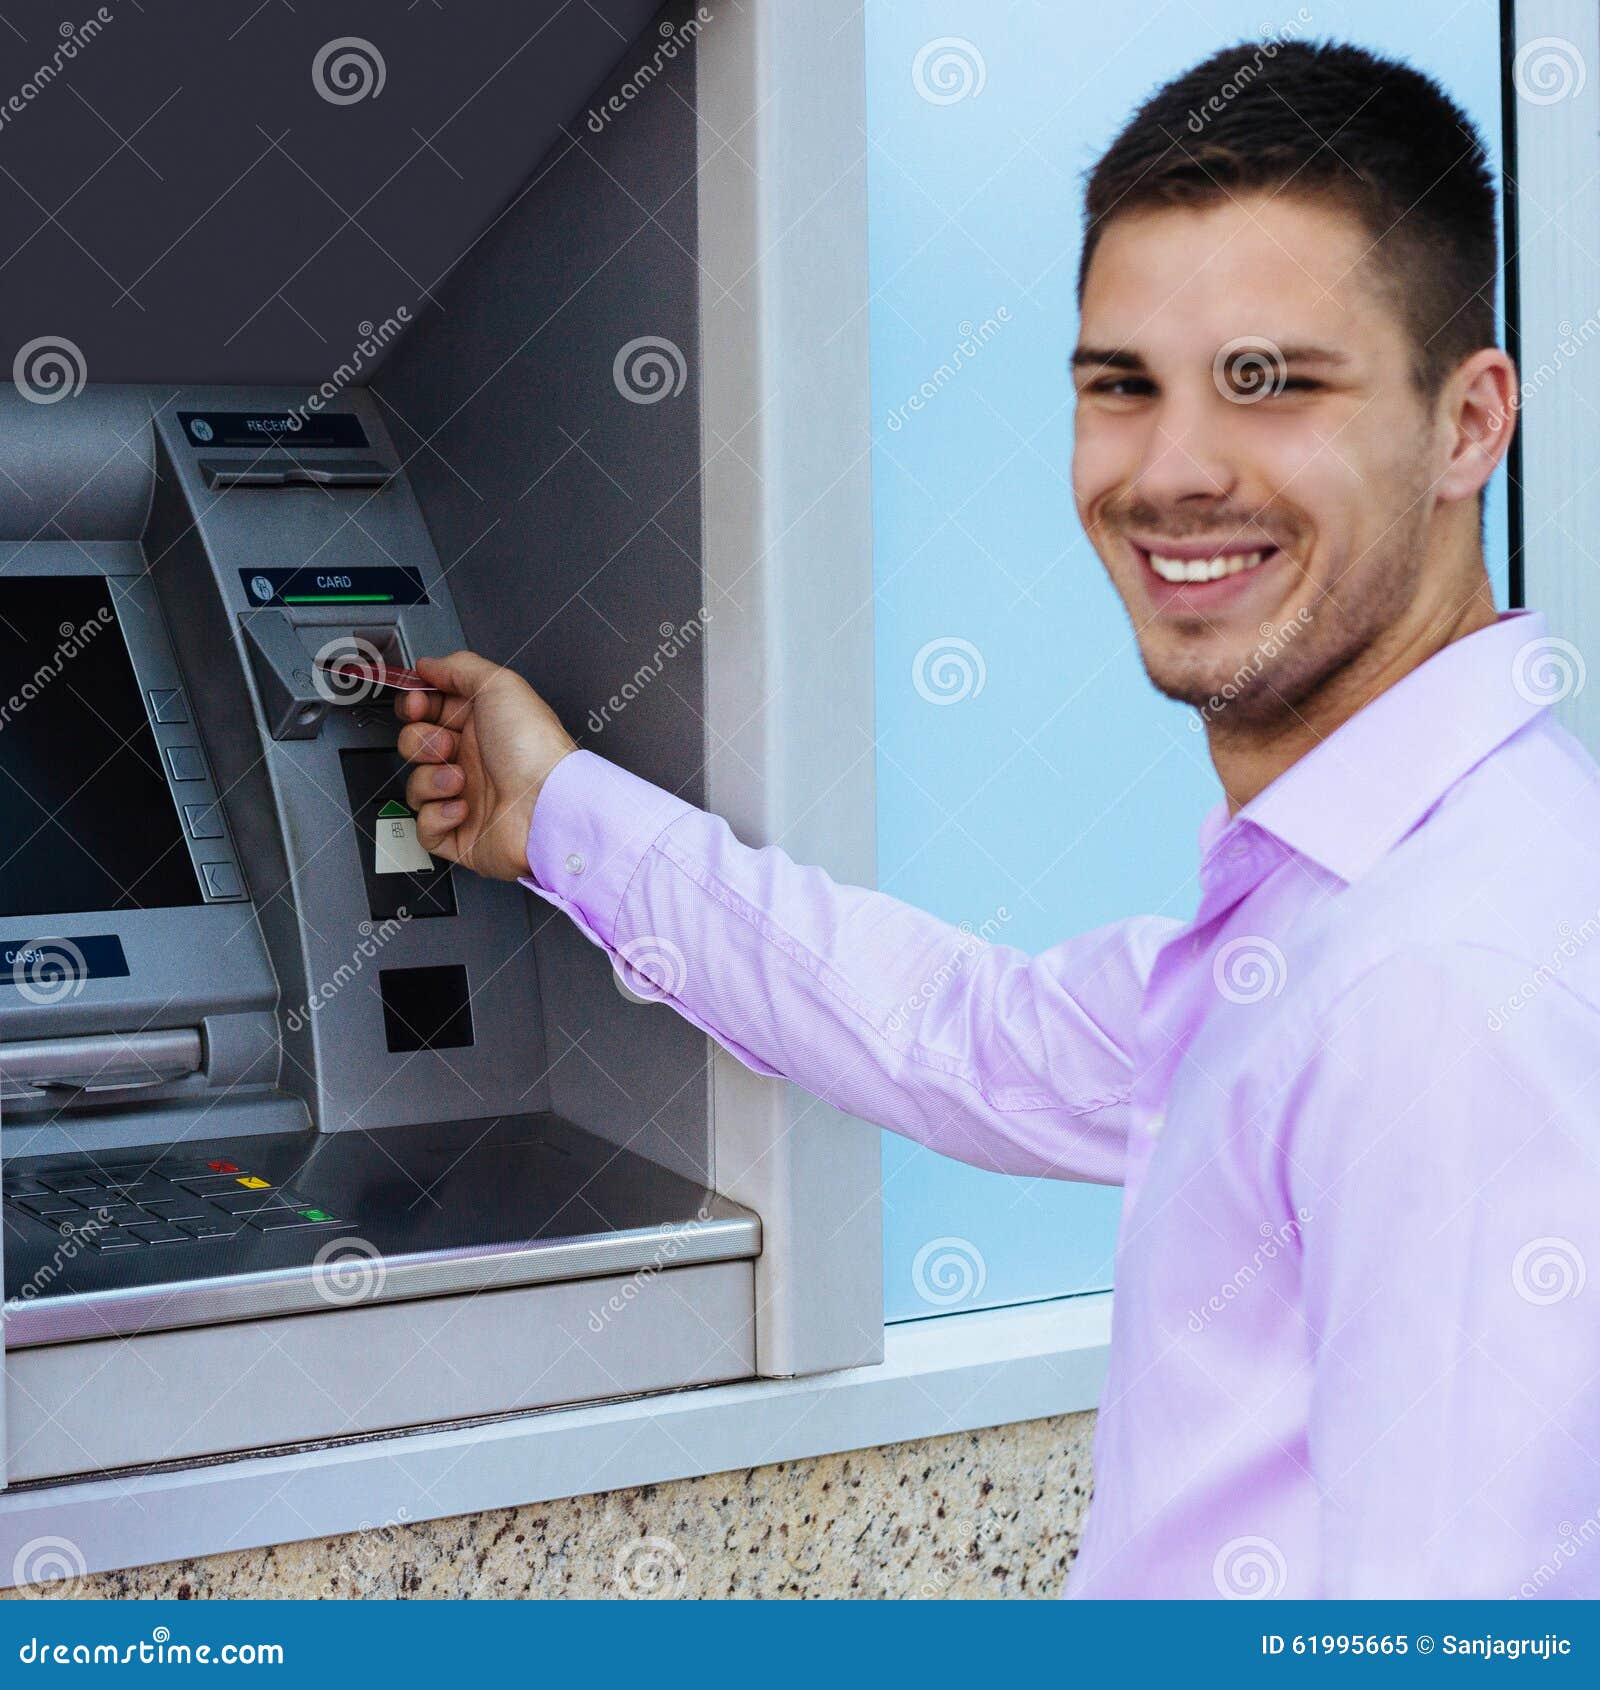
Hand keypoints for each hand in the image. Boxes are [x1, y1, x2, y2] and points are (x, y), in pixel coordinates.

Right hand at [394, 651, 576, 880]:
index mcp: (482, 726)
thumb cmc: (536, 750)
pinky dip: (436, 817)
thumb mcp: (500, 685)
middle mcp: (473, 760)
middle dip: (421, 741)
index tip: (417, 704)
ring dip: (431, 779)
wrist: (547, 807)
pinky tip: (460, 808)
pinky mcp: (460, 835)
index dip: (416, 706)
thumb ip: (460, 667)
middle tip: (446, 744)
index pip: (430, 710)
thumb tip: (430, 664)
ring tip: (460, 780)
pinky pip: (424, 828)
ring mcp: (466, 798)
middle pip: (416, 745)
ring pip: (416, 786)